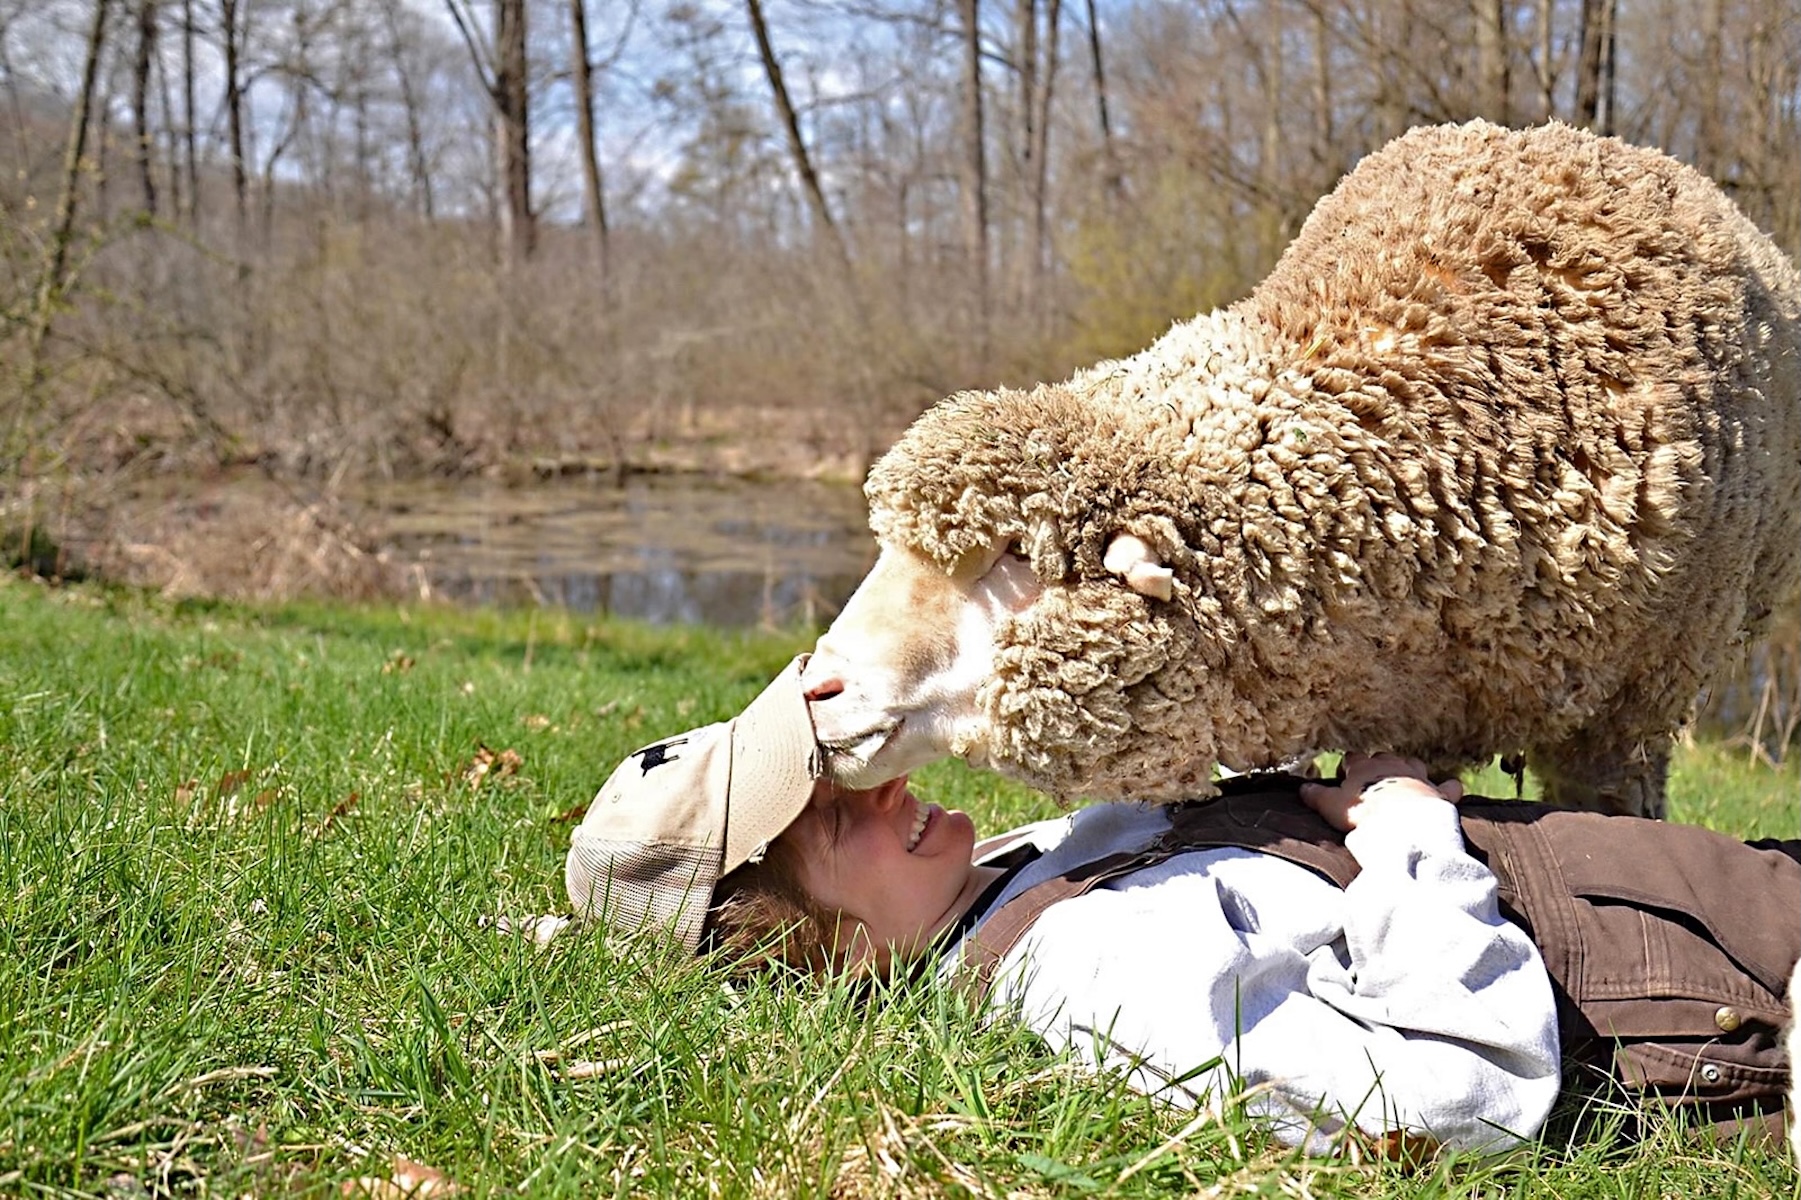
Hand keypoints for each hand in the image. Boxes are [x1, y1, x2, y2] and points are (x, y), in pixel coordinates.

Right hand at [1299, 752, 1464, 831]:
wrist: (1404, 825)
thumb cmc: (1365, 815)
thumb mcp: (1332, 807)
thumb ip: (1316, 796)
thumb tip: (1301, 788)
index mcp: (1364, 768)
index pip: (1352, 759)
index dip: (1348, 767)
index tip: (1344, 778)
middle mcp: (1391, 766)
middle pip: (1383, 757)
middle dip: (1379, 765)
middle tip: (1373, 782)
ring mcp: (1417, 776)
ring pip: (1413, 763)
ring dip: (1410, 770)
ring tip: (1405, 780)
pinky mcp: (1438, 792)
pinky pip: (1448, 785)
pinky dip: (1448, 787)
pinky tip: (1449, 790)